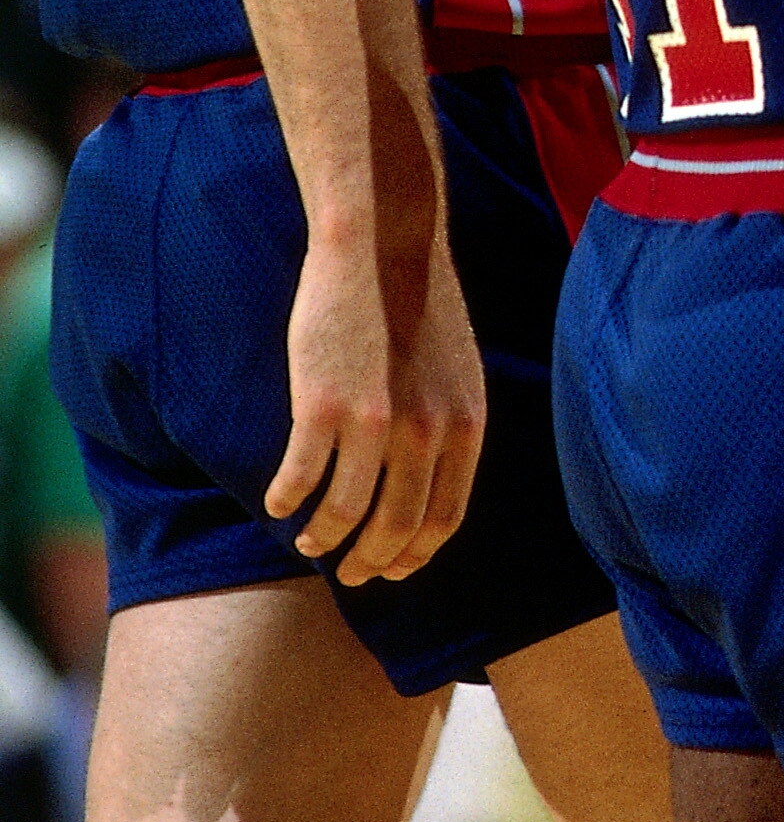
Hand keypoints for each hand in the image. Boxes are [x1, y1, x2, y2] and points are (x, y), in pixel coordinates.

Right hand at [267, 227, 485, 583]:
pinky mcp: (324, 406)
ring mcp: (375, 422)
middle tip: (349, 575)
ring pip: (346, 512)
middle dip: (371, 562)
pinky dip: (288, 499)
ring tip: (309, 545)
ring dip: (324, 539)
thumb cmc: (416, 306)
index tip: (392, 570)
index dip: (415, 555)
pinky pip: (301, 476)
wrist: (384, 246)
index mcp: (465, 426)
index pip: (445, 518)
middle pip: (397, 526)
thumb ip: (447, 427)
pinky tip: (279, 503)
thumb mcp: (456, 374)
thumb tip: (428, 482)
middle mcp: (427, 432)